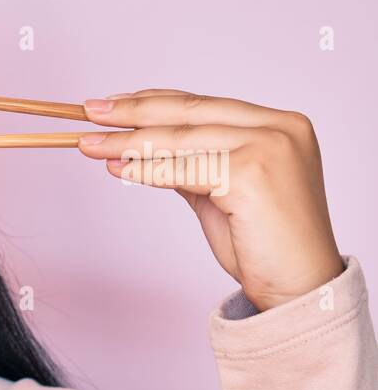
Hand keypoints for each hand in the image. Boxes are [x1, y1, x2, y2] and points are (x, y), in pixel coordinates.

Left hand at [76, 89, 344, 311]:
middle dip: (134, 112)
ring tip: (90, 144)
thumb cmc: (264, 245)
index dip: (156, 102)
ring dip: (128, 142)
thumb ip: (193, 166)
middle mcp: (279, 128)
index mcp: (279, 125)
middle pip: (190, 114)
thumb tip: (142, 151)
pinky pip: (184, 169)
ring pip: (181, 138)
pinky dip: (147, 169)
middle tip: (91, 110)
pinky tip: (118, 168)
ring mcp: (269, 147)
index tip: (116, 102)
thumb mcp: (222, 193)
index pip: (205, 104)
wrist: (299, 287)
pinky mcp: (252, 173)